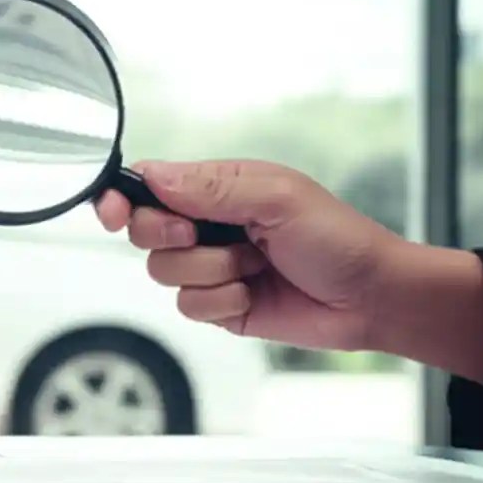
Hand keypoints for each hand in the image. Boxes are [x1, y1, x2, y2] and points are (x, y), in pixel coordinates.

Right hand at [95, 159, 482, 382]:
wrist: (369, 297)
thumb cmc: (336, 237)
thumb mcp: (276, 197)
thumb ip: (211, 186)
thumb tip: (153, 175)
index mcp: (215, 189)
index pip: (148, 187)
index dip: (121, 198)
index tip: (113, 210)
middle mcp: (206, 225)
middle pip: (143, 233)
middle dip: (174, 237)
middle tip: (214, 235)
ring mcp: (210, 267)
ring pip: (164, 274)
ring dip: (212, 272)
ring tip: (255, 266)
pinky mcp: (218, 306)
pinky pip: (189, 308)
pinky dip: (223, 303)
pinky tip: (255, 295)